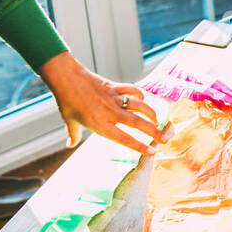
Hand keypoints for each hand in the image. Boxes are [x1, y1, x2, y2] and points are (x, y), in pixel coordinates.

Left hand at [39, 51, 166, 155]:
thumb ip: (73, 135)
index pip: (124, 138)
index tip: (152, 152)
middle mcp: (110, 113)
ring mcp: (114, 98)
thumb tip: (69, 144)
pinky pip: (132, 90)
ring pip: (139, 106)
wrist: (66, 78)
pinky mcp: (114, 86)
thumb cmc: (66, 102)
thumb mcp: (69, 121)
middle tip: (166, 139)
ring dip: (152, 114)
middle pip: (137, 123)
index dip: (140, 146)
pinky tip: (144, 100)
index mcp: (100, 125)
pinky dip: (141, 95)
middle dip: (154, 132)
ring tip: (159, 121)